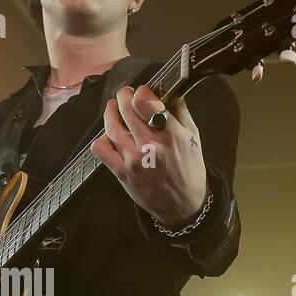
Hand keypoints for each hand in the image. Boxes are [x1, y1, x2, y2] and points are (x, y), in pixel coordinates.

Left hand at [90, 84, 208, 227]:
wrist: (182, 205)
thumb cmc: (189, 169)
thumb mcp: (193, 137)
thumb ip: (180, 112)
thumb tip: (167, 91)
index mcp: (170, 135)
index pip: (146, 102)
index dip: (141, 92)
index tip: (142, 92)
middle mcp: (150, 145)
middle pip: (126, 110)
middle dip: (123, 96)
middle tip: (124, 94)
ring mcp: (133, 160)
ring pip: (111, 127)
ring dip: (109, 113)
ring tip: (112, 108)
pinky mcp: (121, 172)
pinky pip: (101, 149)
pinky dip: (101, 139)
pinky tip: (109, 136)